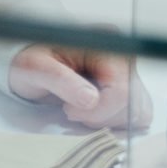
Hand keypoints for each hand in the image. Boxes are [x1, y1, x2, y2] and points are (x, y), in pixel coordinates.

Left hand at [8, 45, 149, 130]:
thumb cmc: (31, 60)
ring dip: (106, 120)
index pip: (121, 90)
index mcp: (105, 46)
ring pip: (136, 113)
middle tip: (70, 108)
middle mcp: (124, 58)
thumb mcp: (36, 67)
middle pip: (131, 104)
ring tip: (79, 108)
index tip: (68, 109)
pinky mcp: (127, 88)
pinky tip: (91, 113)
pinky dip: (113, 121)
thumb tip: (91, 99)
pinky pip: (135, 115)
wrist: (30, 60)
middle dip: (99, 116)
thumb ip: (62, 81)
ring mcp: (128, 74)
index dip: (97, 110)